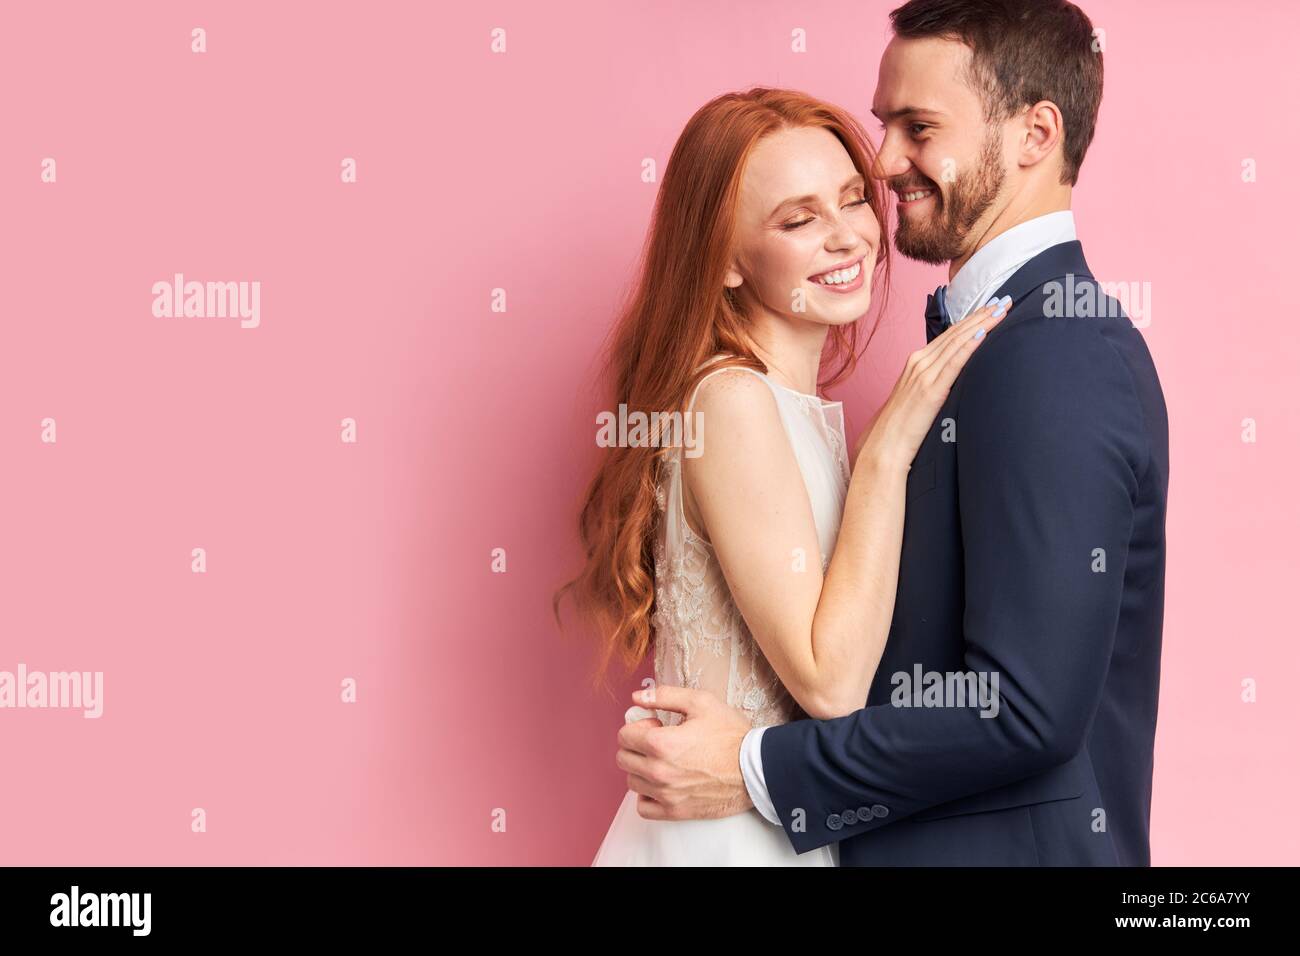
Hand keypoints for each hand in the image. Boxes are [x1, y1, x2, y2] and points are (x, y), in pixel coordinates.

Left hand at [616, 685, 753, 820]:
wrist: (756, 769)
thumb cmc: (732, 735)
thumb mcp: (701, 702)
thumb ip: (665, 695)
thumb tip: (637, 697)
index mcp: (661, 743)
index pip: (624, 735)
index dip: (638, 726)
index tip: (656, 725)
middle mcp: (658, 771)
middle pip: (624, 758)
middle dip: (636, 746)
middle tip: (659, 741)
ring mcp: (666, 794)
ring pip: (632, 781)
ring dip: (641, 769)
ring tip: (664, 761)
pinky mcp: (675, 811)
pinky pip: (643, 807)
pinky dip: (647, 795)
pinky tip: (662, 783)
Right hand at [855, 295, 1010, 470]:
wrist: (885, 446)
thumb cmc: (901, 427)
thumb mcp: (918, 398)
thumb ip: (934, 384)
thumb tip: (954, 381)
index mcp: (916, 363)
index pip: (949, 335)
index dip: (971, 319)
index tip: (991, 308)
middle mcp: (918, 362)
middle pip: (955, 333)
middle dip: (981, 315)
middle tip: (1004, 300)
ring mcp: (923, 374)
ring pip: (957, 342)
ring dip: (981, 324)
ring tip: (1001, 310)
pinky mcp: (930, 389)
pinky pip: (954, 362)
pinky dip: (969, 346)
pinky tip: (983, 333)